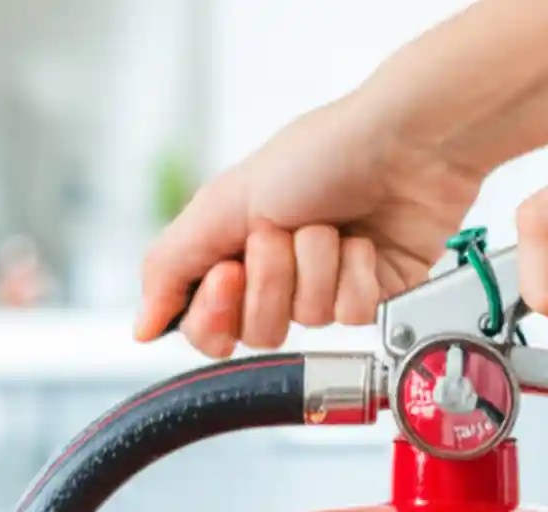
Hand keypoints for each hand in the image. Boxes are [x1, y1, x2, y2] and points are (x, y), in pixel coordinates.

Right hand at [133, 94, 482, 357]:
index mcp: (236, 249)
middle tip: (285, 234)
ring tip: (333, 226)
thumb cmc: (321, 153)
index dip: (215, 313)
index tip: (229, 273)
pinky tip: (367, 241)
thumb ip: (172, 265)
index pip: (207, 326)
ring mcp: (328, 286)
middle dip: (273, 279)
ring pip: (310, 321)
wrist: (406, 143)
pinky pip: (354, 316)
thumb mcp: (227, 200)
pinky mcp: (376, 295)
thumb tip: (141, 327)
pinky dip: (358, 274)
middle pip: (258, 331)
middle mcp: (280, 274)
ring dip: (318, 266)